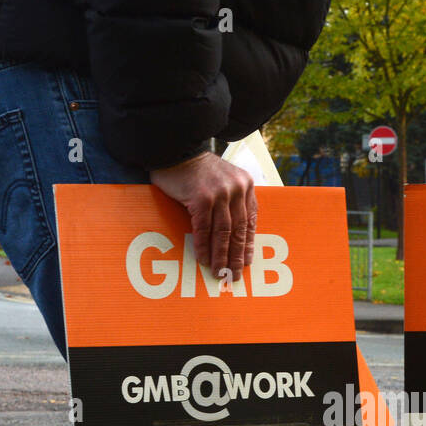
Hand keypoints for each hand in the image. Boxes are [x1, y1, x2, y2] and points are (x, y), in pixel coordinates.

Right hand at [149, 153, 255, 281]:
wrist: (176, 151)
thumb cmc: (197, 170)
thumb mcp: (223, 181)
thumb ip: (232, 200)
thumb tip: (233, 235)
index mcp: (246, 185)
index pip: (250, 220)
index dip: (248, 243)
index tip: (247, 261)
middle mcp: (237, 189)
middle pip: (238, 230)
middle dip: (236, 255)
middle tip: (235, 274)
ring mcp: (220, 193)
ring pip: (223, 233)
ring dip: (221, 256)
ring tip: (219, 272)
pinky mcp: (202, 198)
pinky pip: (204, 229)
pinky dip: (204, 246)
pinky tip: (204, 259)